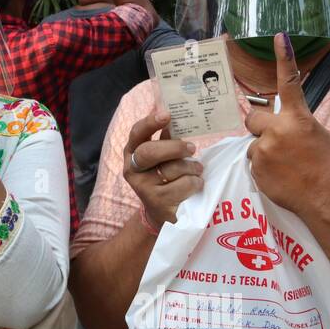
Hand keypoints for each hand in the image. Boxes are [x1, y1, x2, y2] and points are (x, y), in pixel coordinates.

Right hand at [122, 111, 203, 228]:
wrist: (162, 213)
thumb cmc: (164, 178)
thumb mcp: (161, 158)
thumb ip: (165, 140)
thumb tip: (174, 119)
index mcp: (132, 153)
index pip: (137, 133)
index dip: (150, 123)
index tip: (167, 115)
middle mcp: (132, 170)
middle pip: (150, 152)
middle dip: (174, 148)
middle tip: (191, 148)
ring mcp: (143, 188)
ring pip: (172, 169)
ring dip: (191, 167)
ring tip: (197, 170)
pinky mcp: (158, 202)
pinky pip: (183, 185)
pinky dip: (195, 183)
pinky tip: (195, 185)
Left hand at [244, 33, 329, 219]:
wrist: (327, 199)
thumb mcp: (321, 136)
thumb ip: (299, 124)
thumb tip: (286, 122)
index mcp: (299, 119)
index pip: (290, 83)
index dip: (284, 58)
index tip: (278, 37)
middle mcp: (277, 131)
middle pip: (253, 118)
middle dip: (261, 127)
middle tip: (276, 140)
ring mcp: (263, 150)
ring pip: (254, 143)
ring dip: (264, 150)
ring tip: (285, 165)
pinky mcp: (255, 169)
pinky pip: (253, 162)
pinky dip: (264, 167)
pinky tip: (281, 177)